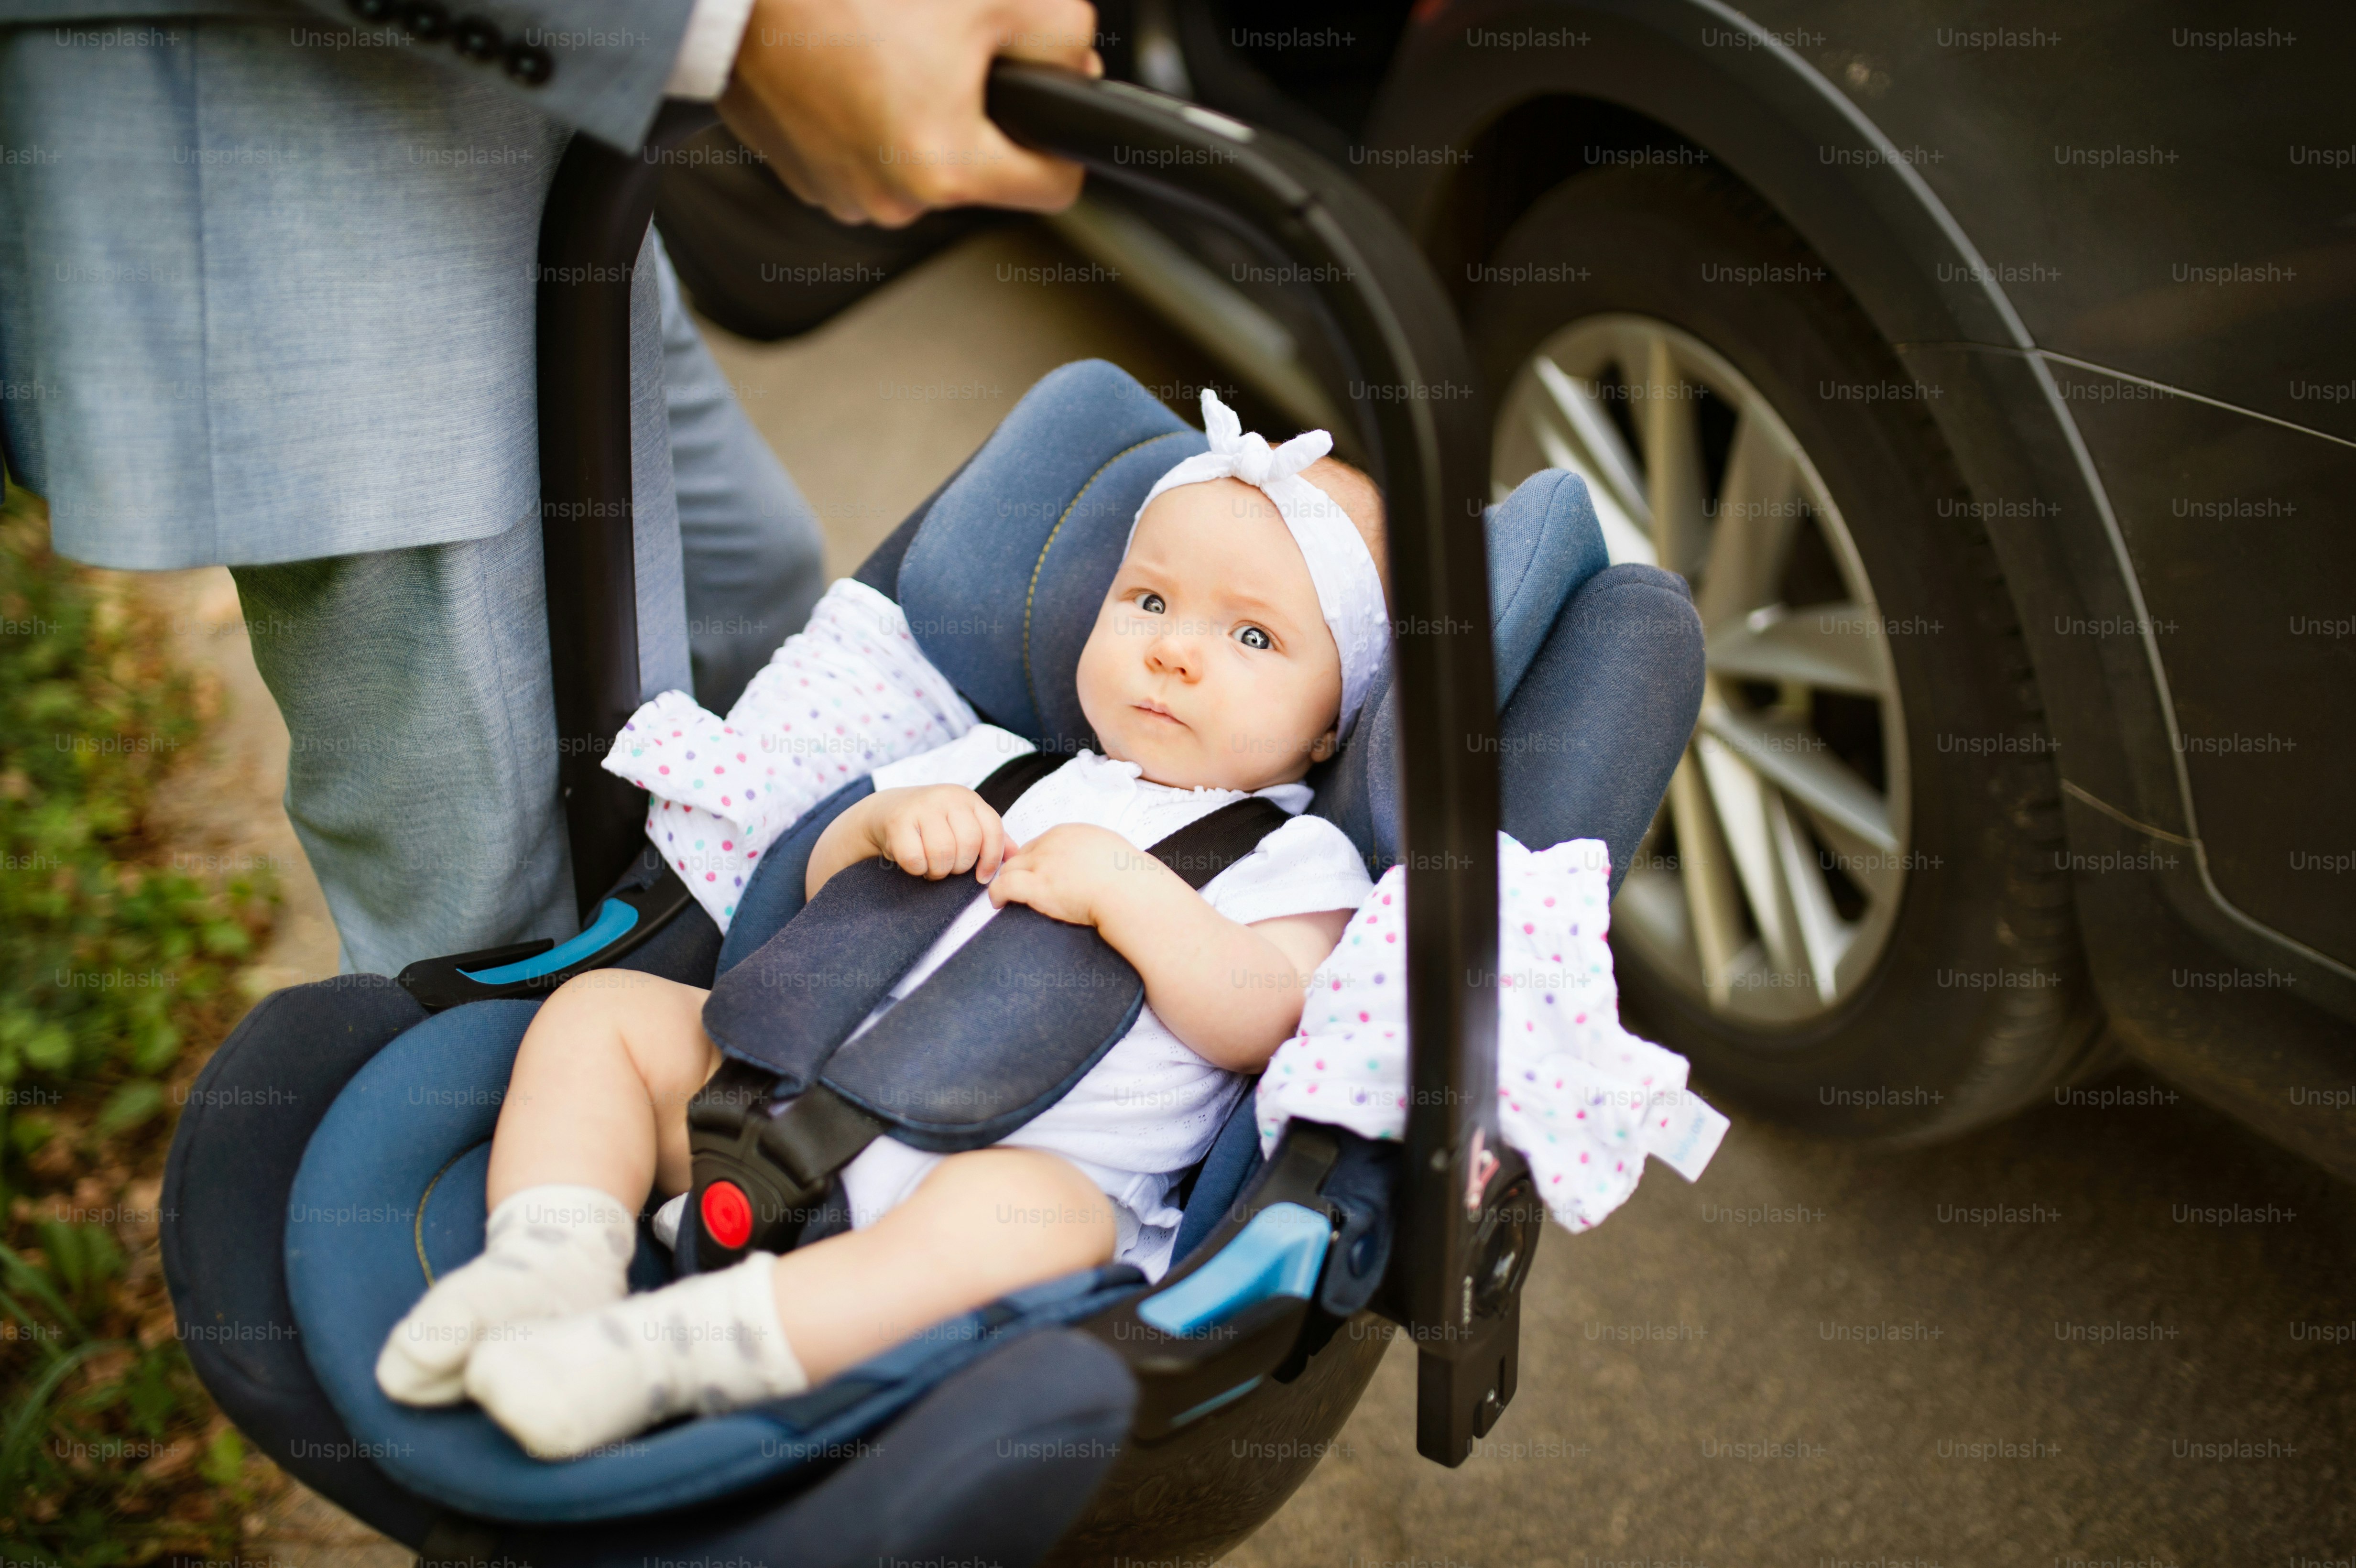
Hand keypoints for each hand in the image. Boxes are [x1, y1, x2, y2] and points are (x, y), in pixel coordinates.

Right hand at [719, 0, 1101, 227]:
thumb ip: (1063, 34)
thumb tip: (1076, 66)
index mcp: (944, 169)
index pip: (1054, 188)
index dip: (1060, 138)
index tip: (1046, 98)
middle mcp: (891, 199)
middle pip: (981, 170)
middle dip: (980, 112)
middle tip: (950, 46)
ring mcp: (841, 191)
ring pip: (922, 159)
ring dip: (921, 111)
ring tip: (890, 48)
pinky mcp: (803, 172)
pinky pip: (866, 150)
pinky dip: (869, 113)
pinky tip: (850, 63)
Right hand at [862, 785, 1015, 881]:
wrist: (885, 811)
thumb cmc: (932, 823)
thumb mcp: (962, 822)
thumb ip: (989, 837)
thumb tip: (1016, 855)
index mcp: (967, 798)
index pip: (992, 829)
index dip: (992, 859)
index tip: (982, 877)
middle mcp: (947, 797)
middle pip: (969, 843)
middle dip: (961, 866)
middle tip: (949, 868)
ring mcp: (921, 807)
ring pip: (943, 852)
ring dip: (939, 871)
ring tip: (933, 868)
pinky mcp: (898, 822)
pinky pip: (915, 859)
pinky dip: (918, 870)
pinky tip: (916, 864)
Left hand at [985, 822, 1149, 927]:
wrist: (1130, 892)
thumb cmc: (1128, 878)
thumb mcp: (1109, 849)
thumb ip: (1092, 850)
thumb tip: (1092, 861)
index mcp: (1069, 833)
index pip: (1039, 843)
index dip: (1033, 861)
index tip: (1033, 874)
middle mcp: (1052, 843)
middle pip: (1020, 855)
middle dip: (1017, 871)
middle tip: (1015, 888)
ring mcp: (1043, 864)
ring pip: (1008, 869)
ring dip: (1004, 882)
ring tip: (1004, 896)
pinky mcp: (1037, 886)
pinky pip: (1004, 886)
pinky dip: (997, 894)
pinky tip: (998, 903)